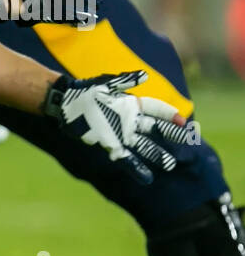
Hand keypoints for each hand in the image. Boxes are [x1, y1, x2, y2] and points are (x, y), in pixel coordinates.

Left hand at [41, 70, 198, 183]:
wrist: (65, 104)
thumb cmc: (85, 91)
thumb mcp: (106, 84)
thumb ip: (126, 81)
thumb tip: (145, 76)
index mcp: (132, 104)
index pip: (157, 109)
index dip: (170, 115)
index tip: (182, 122)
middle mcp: (130, 121)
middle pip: (156, 129)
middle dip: (172, 135)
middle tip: (189, 140)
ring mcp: (121, 134)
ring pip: (144, 146)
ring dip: (157, 155)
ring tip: (170, 164)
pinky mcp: (110, 145)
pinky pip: (126, 159)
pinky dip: (136, 168)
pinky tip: (147, 178)